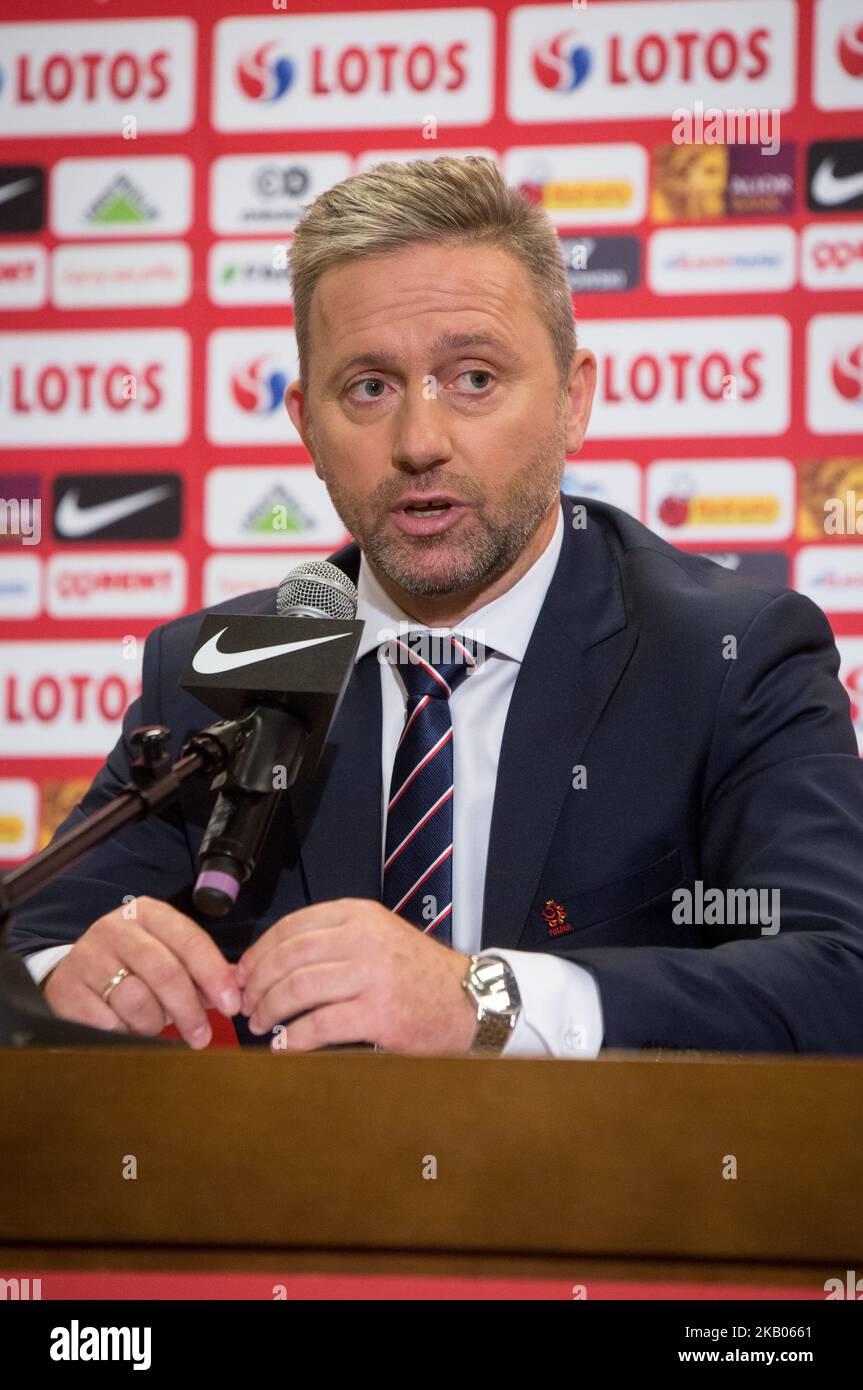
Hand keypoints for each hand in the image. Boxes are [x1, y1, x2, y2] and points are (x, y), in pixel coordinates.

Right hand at [42, 896, 241, 1047]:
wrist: (76, 971)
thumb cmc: (134, 963)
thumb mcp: (168, 955)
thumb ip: (201, 970)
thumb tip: (235, 989)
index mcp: (148, 913)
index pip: (190, 941)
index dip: (214, 975)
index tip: (231, 1005)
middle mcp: (115, 927)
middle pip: (165, 972)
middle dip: (189, 1009)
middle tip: (201, 1036)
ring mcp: (88, 955)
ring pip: (137, 1001)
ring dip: (153, 1023)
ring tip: (154, 1024)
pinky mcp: (67, 987)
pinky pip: (109, 1021)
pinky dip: (124, 1032)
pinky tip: (125, 1026)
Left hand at [236, 899, 477, 1054]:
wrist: (466, 999)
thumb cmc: (418, 973)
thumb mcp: (377, 936)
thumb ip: (332, 941)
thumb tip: (273, 961)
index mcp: (359, 916)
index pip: (291, 926)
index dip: (258, 952)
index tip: (243, 972)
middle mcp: (364, 939)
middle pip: (289, 957)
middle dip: (257, 983)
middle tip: (246, 1002)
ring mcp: (372, 976)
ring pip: (298, 989)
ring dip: (270, 1010)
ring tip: (262, 1023)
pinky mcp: (378, 1013)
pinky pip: (319, 1025)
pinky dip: (294, 1038)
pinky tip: (285, 1045)